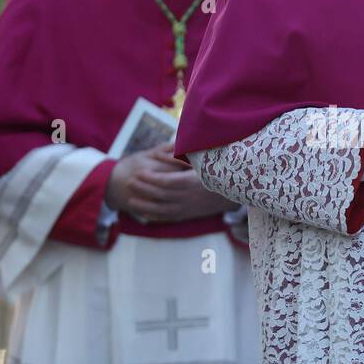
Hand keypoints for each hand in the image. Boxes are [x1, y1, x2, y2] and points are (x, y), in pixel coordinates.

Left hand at [106, 141, 234, 221]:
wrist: (233, 192)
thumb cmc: (218, 172)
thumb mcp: (205, 161)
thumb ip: (187, 155)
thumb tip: (171, 146)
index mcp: (193, 182)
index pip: (168, 181)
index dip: (153, 178)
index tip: (141, 171)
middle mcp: (189, 196)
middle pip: (161, 194)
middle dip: (144, 189)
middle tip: (129, 182)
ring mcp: (188, 207)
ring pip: (162, 209)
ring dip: (145, 205)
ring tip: (130, 201)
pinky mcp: (188, 214)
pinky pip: (169, 217)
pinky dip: (155, 216)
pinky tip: (143, 213)